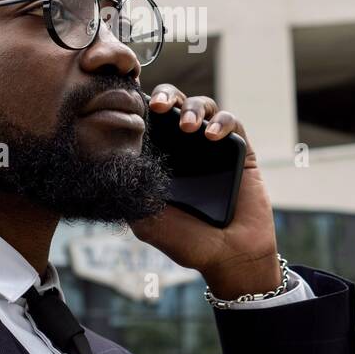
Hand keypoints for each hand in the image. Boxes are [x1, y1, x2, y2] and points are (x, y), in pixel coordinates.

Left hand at [128, 84, 282, 298]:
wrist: (230, 257)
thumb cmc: (186, 241)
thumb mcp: (147, 221)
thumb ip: (131, 194)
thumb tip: (114, 162)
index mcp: (161, 157)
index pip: (149, 120)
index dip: (140, 107)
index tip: (130, 104)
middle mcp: (186, 146)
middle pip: (174, 103)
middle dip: (165, 96)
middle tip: (159, 106)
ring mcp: (213, 145)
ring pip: (202, 106)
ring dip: (192, 108)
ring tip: (187, 126)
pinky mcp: (240, 149)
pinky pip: (231, 122)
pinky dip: (220, 122)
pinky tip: (211, 136)